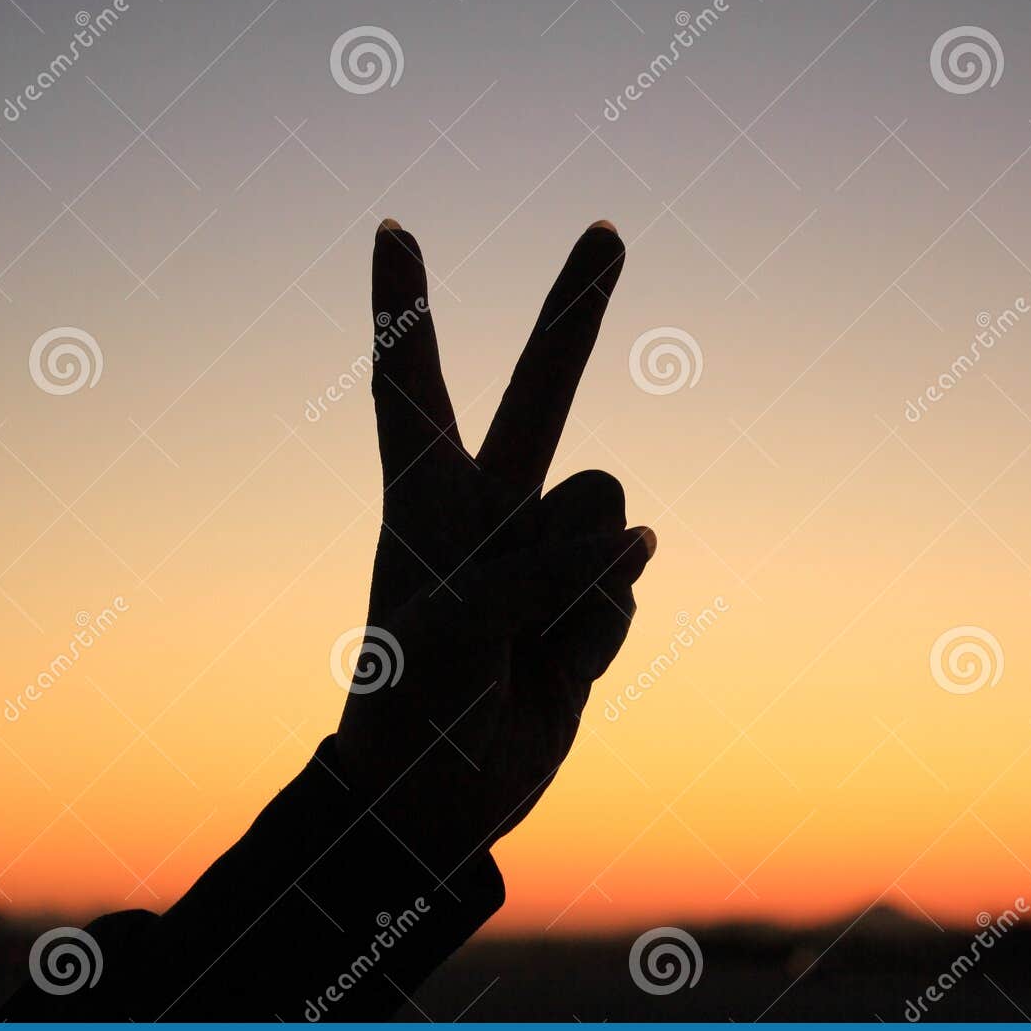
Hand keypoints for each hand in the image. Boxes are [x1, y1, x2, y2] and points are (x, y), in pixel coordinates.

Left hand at [334, 219, 654, 870]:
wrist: (438, 802)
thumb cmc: (412, 703)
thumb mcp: (456, 623)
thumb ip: (540, 564)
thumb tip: (638, 537)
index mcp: (428, 499)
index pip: (412, 384)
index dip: (405, 309)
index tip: (392, 230)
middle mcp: (491, 510)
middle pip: (543, 395)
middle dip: (577, 311)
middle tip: (608, 229)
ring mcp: (545, 555)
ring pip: (607, 522)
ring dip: (579, 588)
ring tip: (520, 644)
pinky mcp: (587, 604)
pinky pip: (624, 590)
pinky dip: (596, 633)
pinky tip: (551, 668)